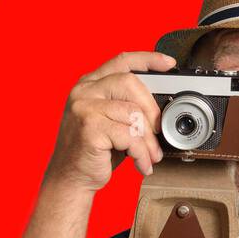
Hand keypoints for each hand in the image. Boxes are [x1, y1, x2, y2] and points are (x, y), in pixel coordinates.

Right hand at [46, 50, 175, 191]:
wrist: (70, 178)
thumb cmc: (93, 151)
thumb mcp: (111, 122)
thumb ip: (128, 106)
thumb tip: (162, 109)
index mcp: (90, 84)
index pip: (122, 61)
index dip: (147, 59)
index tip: (168, 64)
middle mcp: (84, 91)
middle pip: (130, 83)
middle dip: (151, 110)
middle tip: (158, 132)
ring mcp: (84, 108)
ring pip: (132, 113)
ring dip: (148, 140)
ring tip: (149, 156)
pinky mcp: (89, 127)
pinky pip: (128, 136)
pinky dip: (141, 154)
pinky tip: (141, 165)